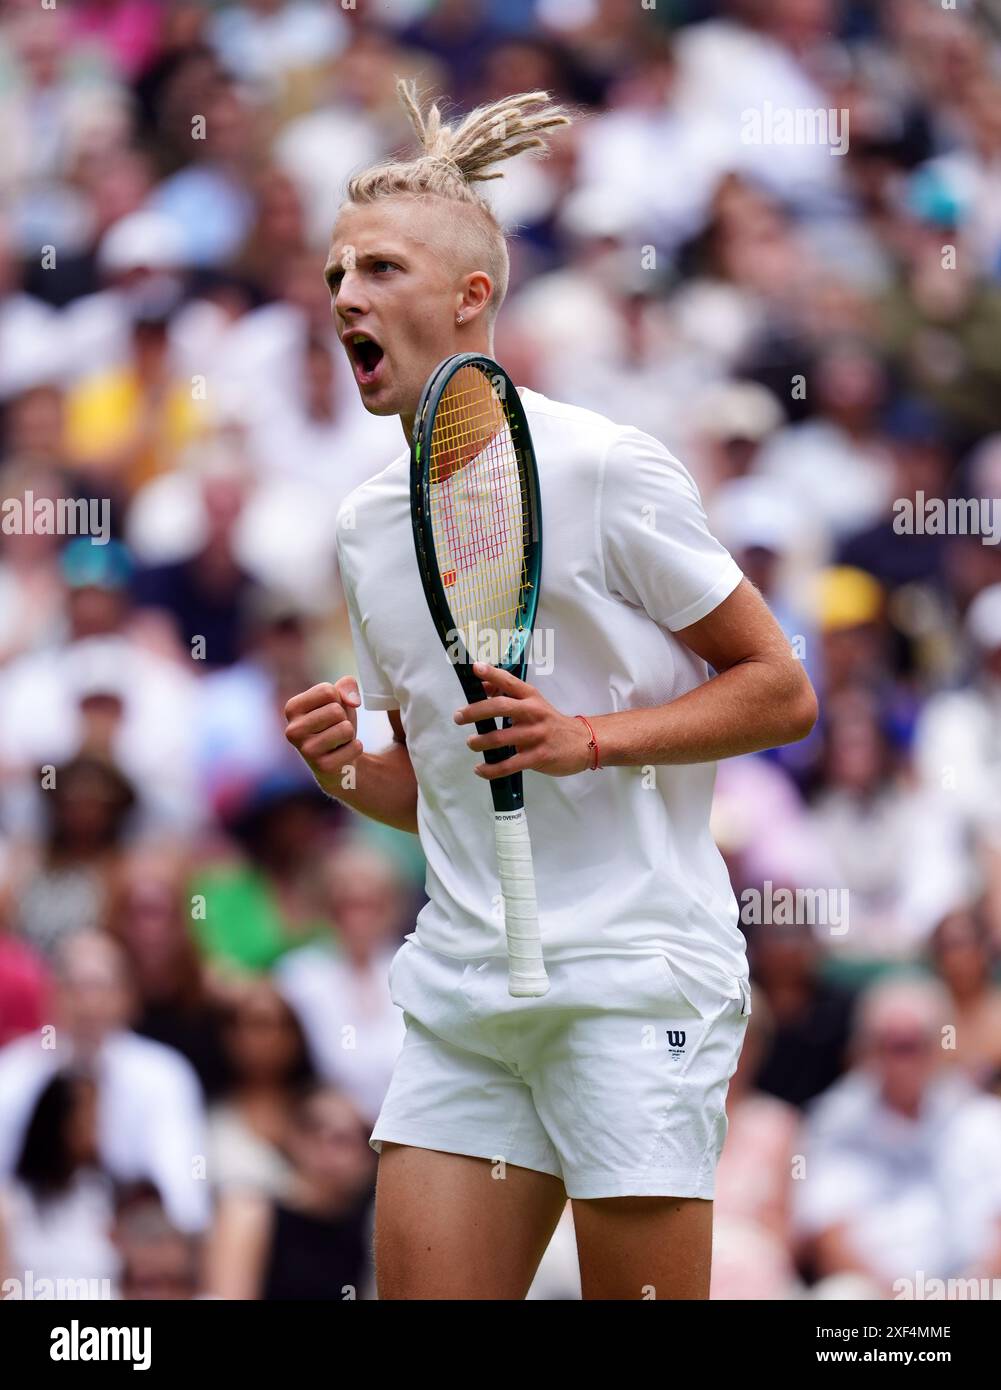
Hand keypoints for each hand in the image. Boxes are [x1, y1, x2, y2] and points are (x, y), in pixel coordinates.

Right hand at [284, 679, 362, 784]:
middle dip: (343, 718)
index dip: (338, 700)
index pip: (327, 691)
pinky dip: (355, 748)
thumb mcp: (339, 699)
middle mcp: (292, 730)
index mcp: (292, 709)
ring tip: (338, 741)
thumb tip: (353, 701)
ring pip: (345, 728)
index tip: (329, 713)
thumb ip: (347, 685)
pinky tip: (342, 754)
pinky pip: (355, 747)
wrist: (338, 761)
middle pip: (335, 710)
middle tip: (335, 730)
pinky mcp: (322, 767)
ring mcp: (306, 751)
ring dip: (349, 734)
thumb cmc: (335, 724)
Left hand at [453, 663, 591, 778]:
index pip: (509, 681)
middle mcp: (533, 712)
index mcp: (531, 697)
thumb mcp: (534, 704)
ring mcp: (536, 735)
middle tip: (459, 716)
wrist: (583, 742)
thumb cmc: (551, 723)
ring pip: (501, 738)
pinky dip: (491, 769)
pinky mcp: (538, 756)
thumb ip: (509, 697)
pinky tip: (480, 769)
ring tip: (471, 743)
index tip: (475, 668)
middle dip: (475, 711)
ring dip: (480, 741)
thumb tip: (482, 689)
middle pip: (500, 707)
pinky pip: (509, 764)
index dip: (491, 674)